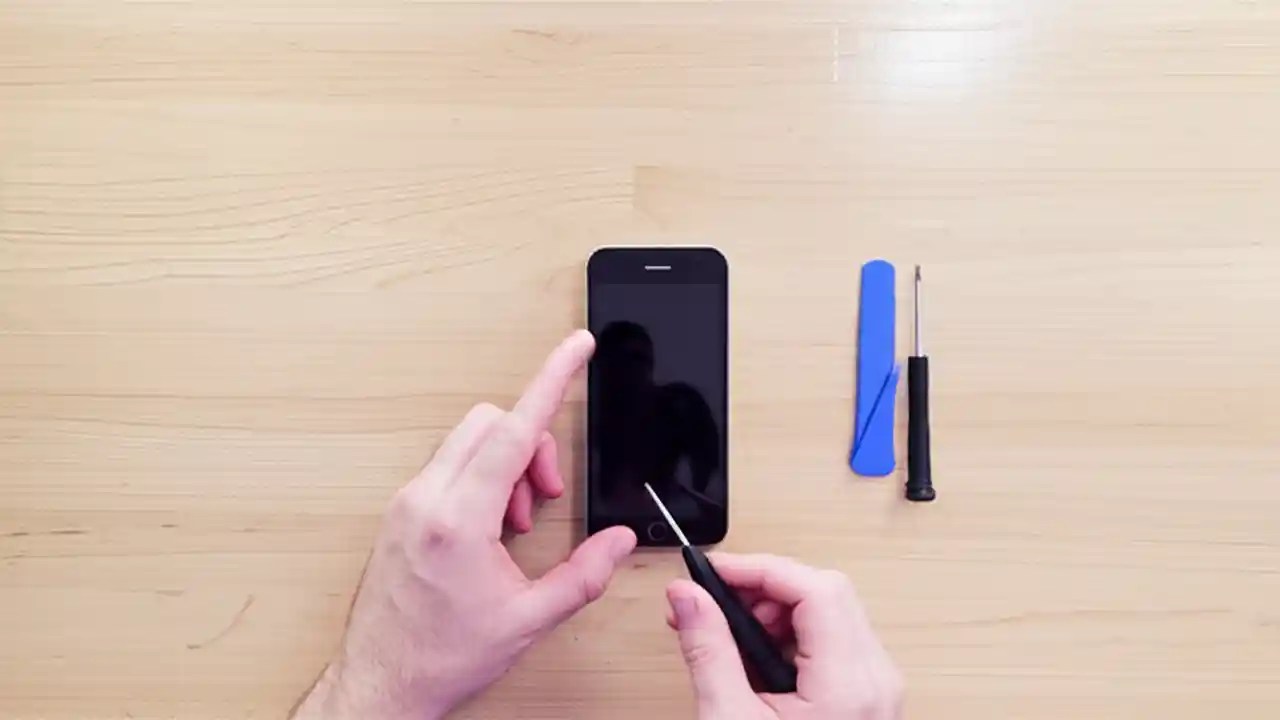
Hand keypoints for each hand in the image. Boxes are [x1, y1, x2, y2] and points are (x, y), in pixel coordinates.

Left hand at [293, 330, 637, 719]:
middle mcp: (425, 500)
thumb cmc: (439, 657)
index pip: (514, 429)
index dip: (552, 380)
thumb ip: (583, 575)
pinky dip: (479, 480)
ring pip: (468, 441)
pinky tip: (490, 529)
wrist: (381, 683)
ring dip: (505, 465)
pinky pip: (447, 466)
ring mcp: (407, 503)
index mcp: (458, 520)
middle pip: (491, 424)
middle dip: (530, 444)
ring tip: (516, 523)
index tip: (576, 347)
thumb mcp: (527, 620)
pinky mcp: (399, 512)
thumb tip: (618, 540)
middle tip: (543, 496)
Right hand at [666, 554, 902, 719]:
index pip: (816, 589)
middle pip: (827, 593)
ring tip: (728, 636)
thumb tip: (688, 596)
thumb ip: (708, 651)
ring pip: (831, 614)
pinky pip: (834, 641)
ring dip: (777, 611)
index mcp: (850, 686)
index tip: (715, 571)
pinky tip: (754, 659)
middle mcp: (876, 681)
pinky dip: (792, 636)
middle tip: (714, 602)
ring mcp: (878, 689)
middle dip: (765, 588)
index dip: (761, 568)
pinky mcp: (868, 697)